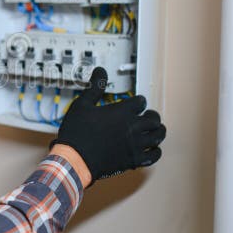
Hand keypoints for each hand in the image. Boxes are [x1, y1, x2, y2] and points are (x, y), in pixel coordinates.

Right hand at [52, 67, 164, 182]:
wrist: (74, 159)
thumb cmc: (77, 132)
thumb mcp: (82, 104)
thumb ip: (95, 87)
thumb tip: (100, 71)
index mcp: (121, 112)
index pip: (140, 102)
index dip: (139, 101)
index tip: (136, 103)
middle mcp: (132, 128)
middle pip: (153, 118)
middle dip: (151, 115)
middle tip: (148, 116)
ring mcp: (135, 145)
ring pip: (158, 136)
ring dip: (158, 131)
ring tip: (154, 130)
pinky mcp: (134, 160)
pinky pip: (154, 155)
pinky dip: (156, 151)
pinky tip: (152, 149)